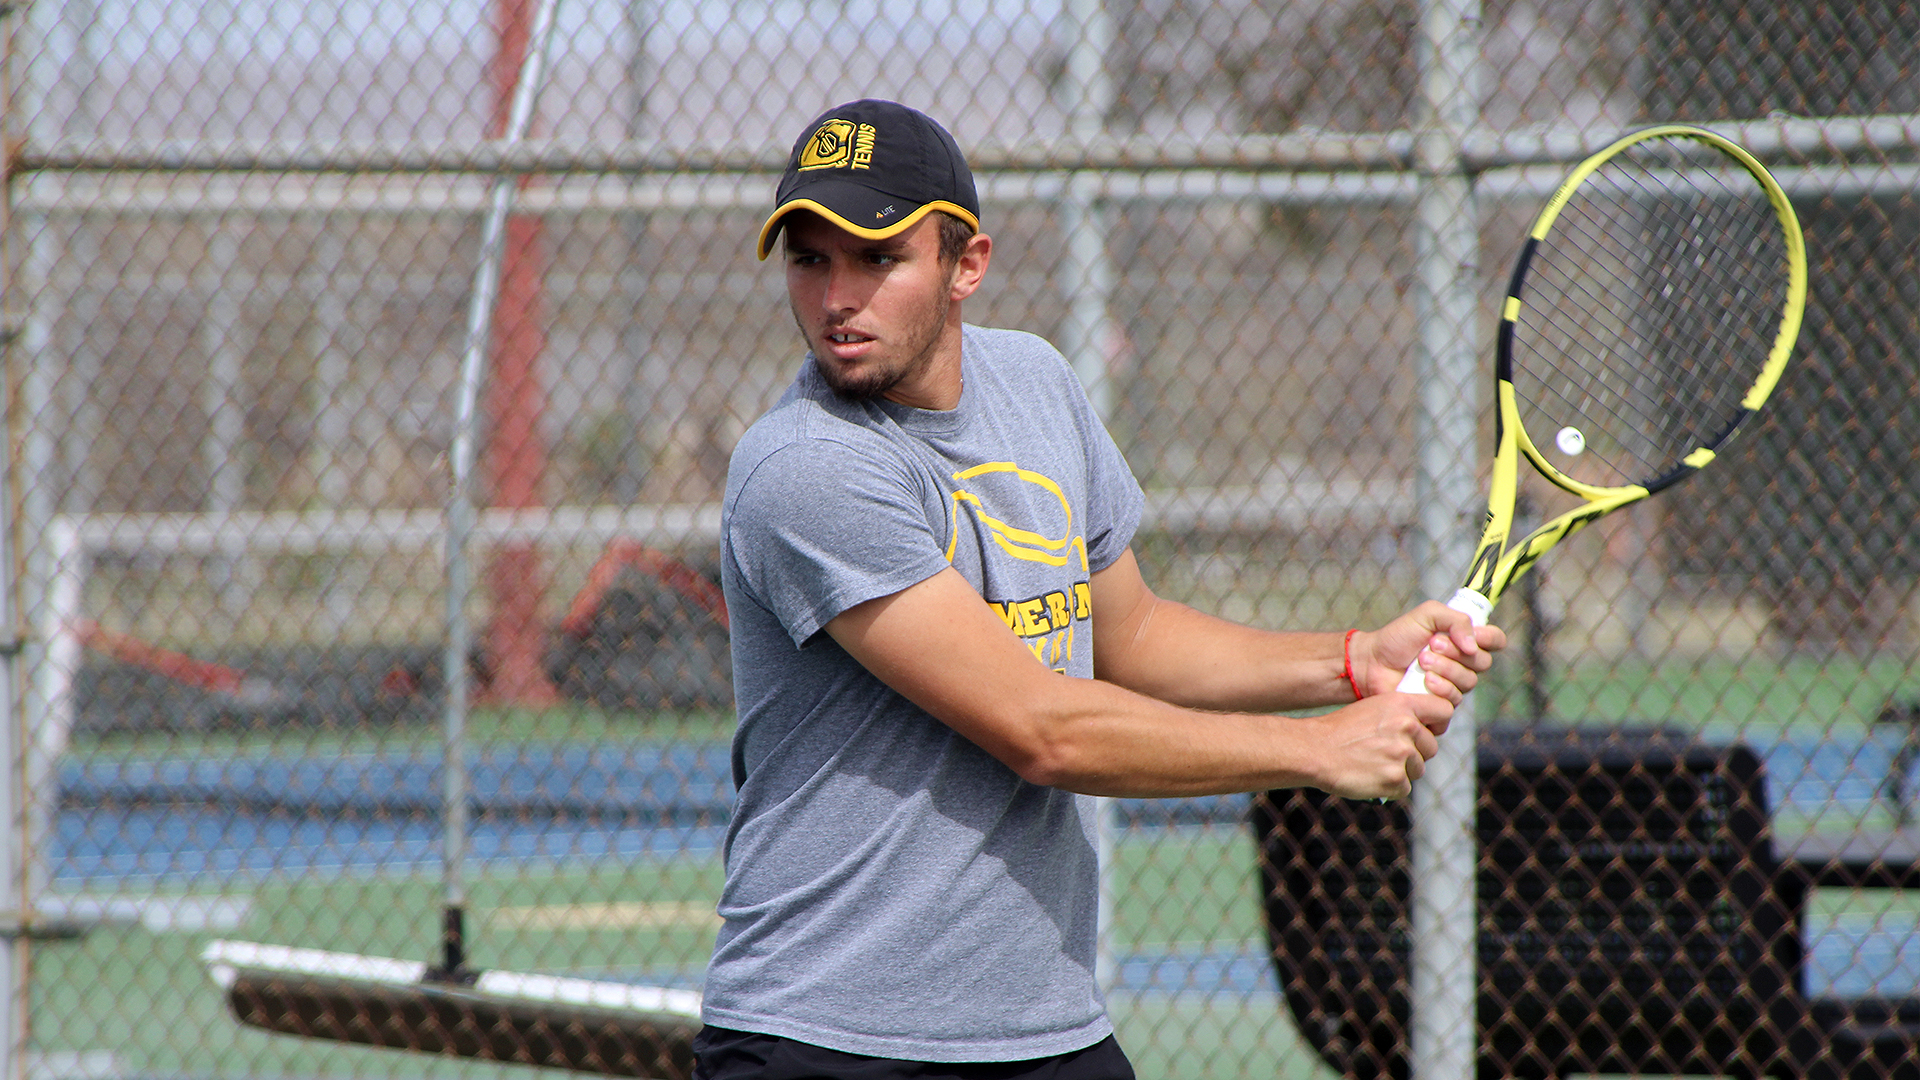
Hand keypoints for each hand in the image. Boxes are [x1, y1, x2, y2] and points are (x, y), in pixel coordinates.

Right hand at [1309, 692, 1455, 800]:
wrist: (1314, 750)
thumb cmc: (1341, 730)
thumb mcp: (1373, 708)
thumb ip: (1402, 715)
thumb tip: (1424, 730)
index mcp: (1402, 704)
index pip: (1444, 710)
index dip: (1437, 723)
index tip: (1427, 730)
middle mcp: (1407, 727)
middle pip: (1431, 747)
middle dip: (1415, 753)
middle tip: (1388, 754)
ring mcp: (1402, 754)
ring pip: (1418, 769)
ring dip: (1401, 771)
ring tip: (1373, 764)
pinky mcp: (1395, 780)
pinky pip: (1404, 788)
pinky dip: (1389, 788)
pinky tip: (1369, 777)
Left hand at [1352, 602, 1507, 702]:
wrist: (1371, 662)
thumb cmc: (1398, 637)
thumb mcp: (1427, 615)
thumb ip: (1455, 620)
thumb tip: (1474, 644)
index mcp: (1463, 640)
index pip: (1495, 640)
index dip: (1489, 639)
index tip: (1469, 636)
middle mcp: (1463, 664)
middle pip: (1482, 662)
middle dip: (1456, 652)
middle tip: (1431, 645)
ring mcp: (1453, 686)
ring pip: (1468, 682)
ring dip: (1445, 668)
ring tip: (1421, 661)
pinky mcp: (1440, 706)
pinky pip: (1454, 702)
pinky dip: (1440, 689)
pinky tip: (1424, 681)